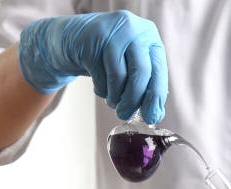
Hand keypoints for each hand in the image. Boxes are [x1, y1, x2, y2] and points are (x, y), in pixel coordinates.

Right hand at [18, 10, 167, 123]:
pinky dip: (101, 90)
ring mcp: (111, 33)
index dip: (155, 96)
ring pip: (119, 76)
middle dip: (134, 100)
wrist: (72, 39)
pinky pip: (100, 77)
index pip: (158, 69)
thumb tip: (156, 114)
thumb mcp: (130, 64)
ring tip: (112, 101)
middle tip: (125, 115)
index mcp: (149, 35)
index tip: (152, 117)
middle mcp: (133, 29)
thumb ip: (145, 84)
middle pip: (141, 72)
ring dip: (114, 97)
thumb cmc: (107, 56)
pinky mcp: (90, 42)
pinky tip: (100, 87)